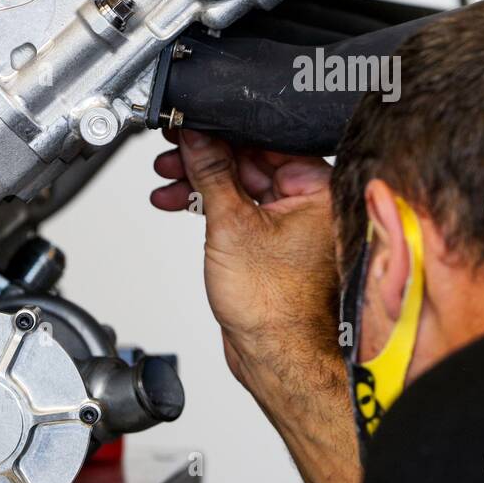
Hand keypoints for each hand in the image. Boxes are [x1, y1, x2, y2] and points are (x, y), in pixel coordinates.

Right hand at [151, 130, 361, 482]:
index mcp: (318, 187)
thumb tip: (197, 136)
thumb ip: (211, 173)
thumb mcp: (232, 225)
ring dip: (199, 180)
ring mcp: (290, 221)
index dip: (224, 130)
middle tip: (171, 152)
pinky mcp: (271, 241)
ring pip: (239, 183)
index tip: (192, 125)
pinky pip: (238, 208)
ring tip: (166, 180)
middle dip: (205, 156)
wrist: (277, 357)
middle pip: (250, 159)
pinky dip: (208, 204)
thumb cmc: (276, 306)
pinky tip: (177, 201)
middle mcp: (309, 201)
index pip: (266, 140)